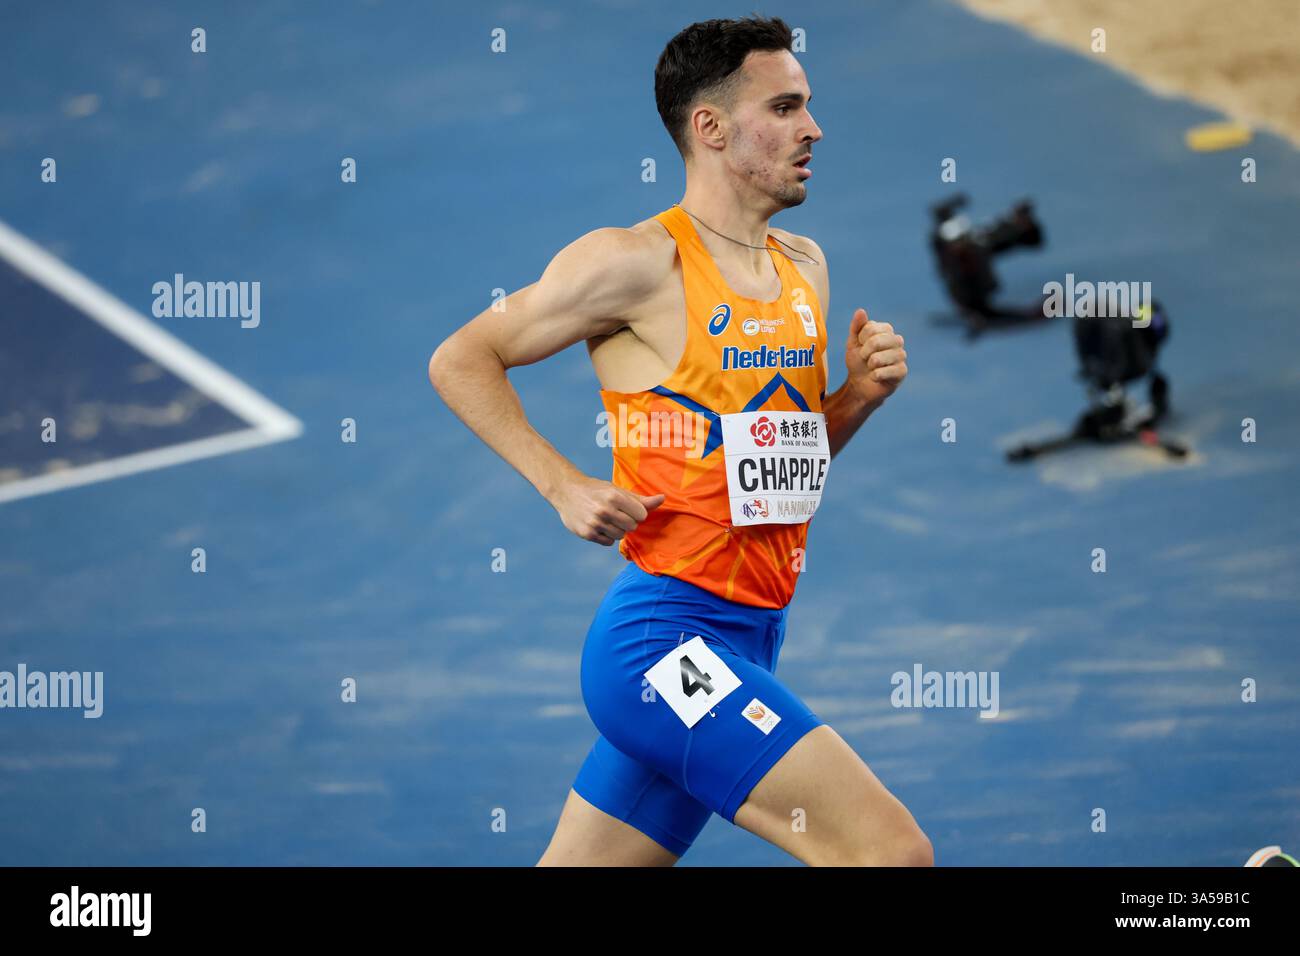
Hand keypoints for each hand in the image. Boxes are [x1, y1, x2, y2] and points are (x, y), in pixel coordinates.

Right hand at [549, 475, 664, 545]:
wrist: (566, 491)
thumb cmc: (596, 490)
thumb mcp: (617, 490)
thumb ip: (640, 499)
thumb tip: (663, 499)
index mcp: (614, 496)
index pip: (641, 515)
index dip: (636, 512)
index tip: (627, 508)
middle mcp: (605, 510)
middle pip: (632, 526)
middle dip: (627, 521)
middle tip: (616, 513)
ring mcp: (595, 523)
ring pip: (621, 536)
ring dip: (617, 529)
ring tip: (606, 519)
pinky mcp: (587, 534)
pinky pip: (608, 542)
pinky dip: (606, 536)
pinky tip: (599, 525)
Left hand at [845, 308, 906, 404]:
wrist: (860, 384)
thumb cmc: (858, 361)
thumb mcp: (853, 343)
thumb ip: (856, 327)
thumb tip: (861, 310)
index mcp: (886, 330)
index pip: (871, 328)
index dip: (860, 340)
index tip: (861, 346)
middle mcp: (897, 340)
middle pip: (876, 341)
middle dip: (864, 353)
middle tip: (865, 358)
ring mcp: (901, 356)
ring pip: (878, 359)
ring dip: (869, 366)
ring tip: (871, 367)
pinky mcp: (902, 371)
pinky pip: (883, 372)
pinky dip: (874, 376)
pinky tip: (876, 377)